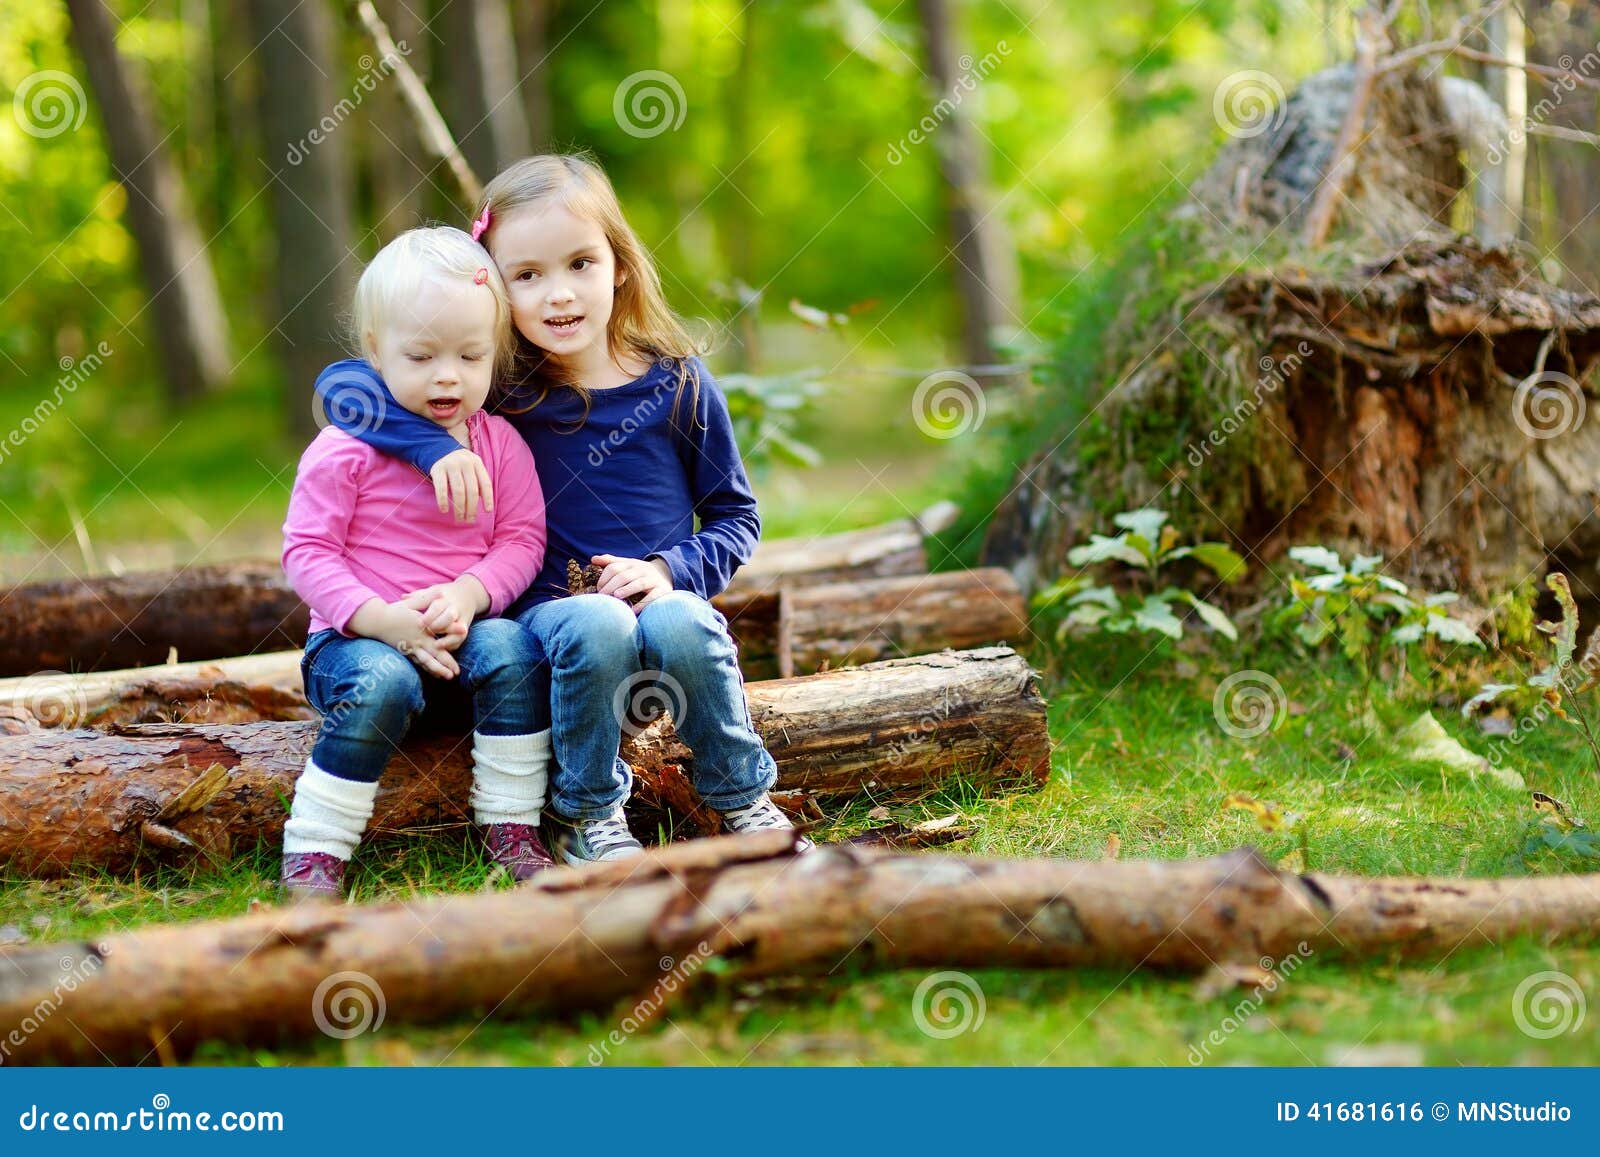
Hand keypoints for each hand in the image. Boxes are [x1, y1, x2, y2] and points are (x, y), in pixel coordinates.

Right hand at [348, 597, 463, 678]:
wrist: (377, 621)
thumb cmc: (396, 611)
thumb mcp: (411, 603)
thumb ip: (427, 599)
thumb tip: (440, 593)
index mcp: (421, 626)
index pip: (440, 628)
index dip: (452, 629)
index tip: (464, 631)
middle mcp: (417, 639)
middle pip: (435, 652)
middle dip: (447, 662)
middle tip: (457, 671)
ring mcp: (411, 648)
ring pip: (427, 661)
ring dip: (438, 670)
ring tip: (449, 677)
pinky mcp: (407, 652)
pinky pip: (419, 663)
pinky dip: (428, 669)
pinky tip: (437, 675)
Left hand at [399, 576, 488, 640]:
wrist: (469, 594)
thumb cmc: (445, 593)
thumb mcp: (433, 591)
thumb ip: (419, 596)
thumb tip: (403, 597)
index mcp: (444, 599)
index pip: (437, 607)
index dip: (428, 616)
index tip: (419, 624)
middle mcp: (454, 608)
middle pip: (449, 617)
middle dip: (438, 627)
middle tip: (427, 634)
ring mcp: (461, 619)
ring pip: (458, 630)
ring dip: (448, 640)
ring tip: (436, 645)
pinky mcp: (465, 628)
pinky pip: (460, 639)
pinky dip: (452, 645)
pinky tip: (441, 649)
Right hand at [430, 448, 493, 522]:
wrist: (441, 450)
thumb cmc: (462, 467)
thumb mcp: (473, 470)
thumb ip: (479, 483)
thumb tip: (486, 507)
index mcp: (477, 463)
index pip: (485, 483)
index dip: (488, 499)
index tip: (487, 511)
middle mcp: (465, 462)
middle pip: (472, 490)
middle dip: (472, 507)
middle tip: (470, 520)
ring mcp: (451, 465)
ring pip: (458, 490)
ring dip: (459, 508)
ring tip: (459, 518)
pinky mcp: (437, 469)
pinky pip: (441, 488)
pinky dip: (442, 500)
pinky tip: (444, 510)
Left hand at [592, 554, 672, 613]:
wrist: (665, 574)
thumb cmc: (639, 572)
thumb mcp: (627, 565)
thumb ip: (610, 562)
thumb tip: (593, 559)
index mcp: (631, 564)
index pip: (614, 567)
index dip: (604, 578)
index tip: (598, 589)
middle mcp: (642, 570)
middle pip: (624, 576)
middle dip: (611, 585)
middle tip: (602, 596)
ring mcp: (652, 580)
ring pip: (639, 583)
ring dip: (627, 590)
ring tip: (616, 596)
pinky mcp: (662, 590)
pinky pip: (653, 596)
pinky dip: (644, 603)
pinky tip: (634, 610)